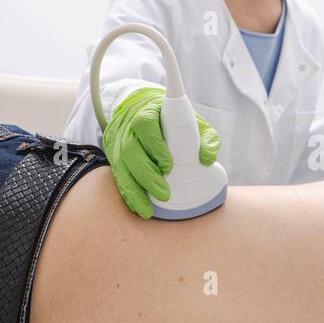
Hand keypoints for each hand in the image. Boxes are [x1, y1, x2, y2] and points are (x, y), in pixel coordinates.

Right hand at [102, 86, 221, 218]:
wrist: (148, 113)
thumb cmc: (174, 121)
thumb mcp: (193, 123)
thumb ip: (205, 138)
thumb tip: (207, 159)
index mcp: (147, 113)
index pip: (144, 124)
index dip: (154, 145)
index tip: (169, 165)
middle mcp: (128, 128)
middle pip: (130, 150)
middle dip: (146, 175)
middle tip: (164, 194)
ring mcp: (119, 144)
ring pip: (121, 166)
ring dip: (135, 189)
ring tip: (148, 209)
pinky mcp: (116, 159)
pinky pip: (118, 177)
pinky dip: (128, 193)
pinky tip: (138, 207)